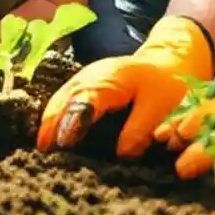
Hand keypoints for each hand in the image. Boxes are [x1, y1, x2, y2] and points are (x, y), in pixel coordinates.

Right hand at [36, 16, 212, 156]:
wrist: (171, 60)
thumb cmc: (167, 84)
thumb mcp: (160, 107)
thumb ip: (139, 130)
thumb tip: (120, 154)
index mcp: (111, 80)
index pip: (85, 101)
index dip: (73, 121)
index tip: (62, 142)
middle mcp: (92, 75)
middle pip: (64, 97)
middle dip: (51, 122)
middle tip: (42, 149)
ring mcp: (86, 76)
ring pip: (61, 96)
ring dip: (49, 118)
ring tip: (42, 145)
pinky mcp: (86, 82)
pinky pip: (65, 96)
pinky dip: (56, 112)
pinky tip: (51, 131)